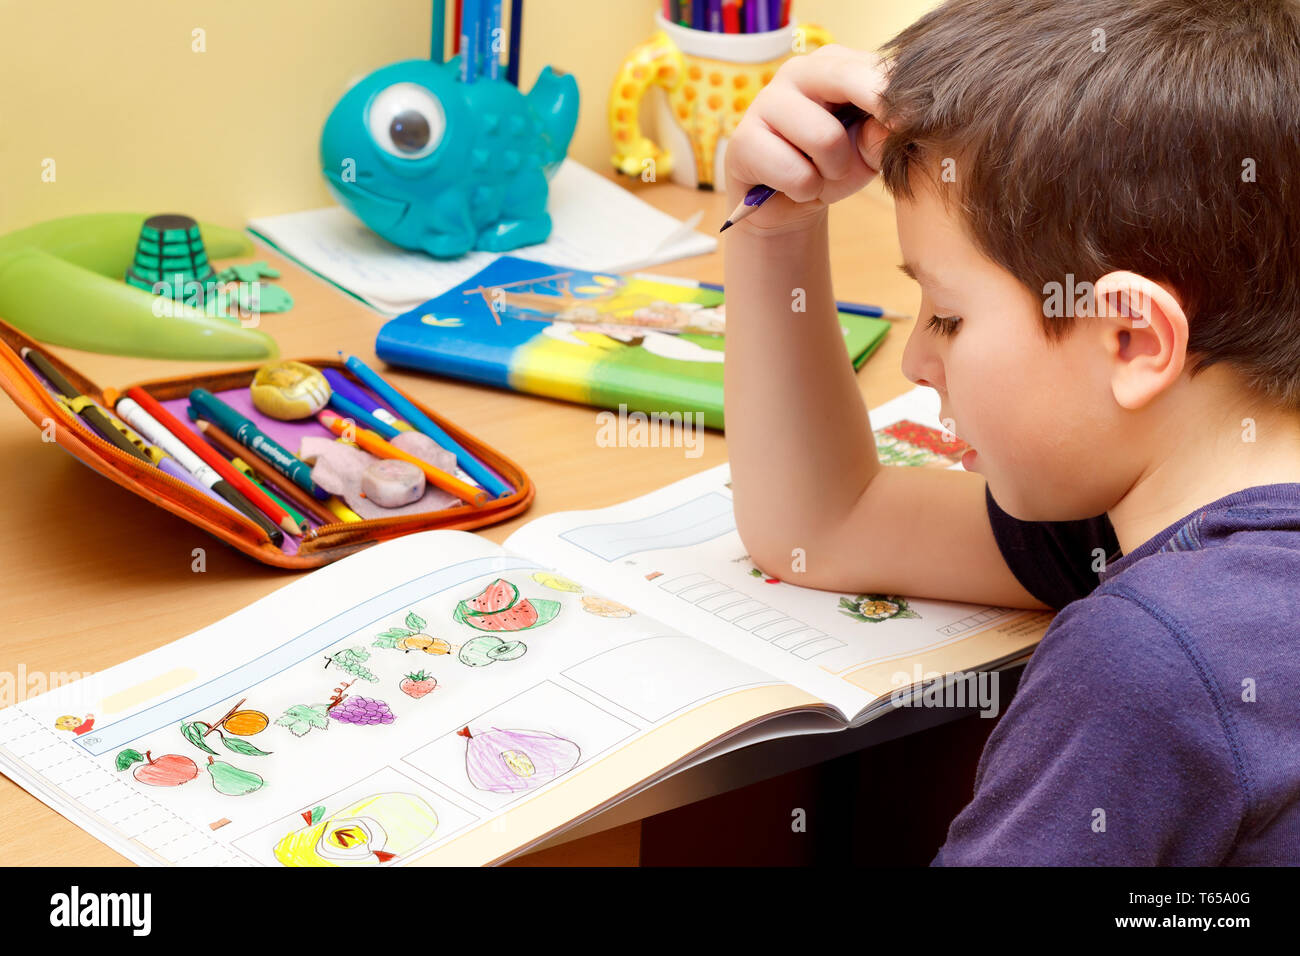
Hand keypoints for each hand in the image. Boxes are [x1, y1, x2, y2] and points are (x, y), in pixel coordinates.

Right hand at [724, 44, 890, 236]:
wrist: (786, 205)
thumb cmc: (831, 167)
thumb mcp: (868, 152)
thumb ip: (884, 136)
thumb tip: (900, 126)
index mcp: (834, 65)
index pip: (873, 68)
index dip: (899, 95)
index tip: (921, 120)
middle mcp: (799, 72)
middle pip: (847, 81)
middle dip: (866, 124)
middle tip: (869, 156)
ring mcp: (767, 102)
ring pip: (824, 138)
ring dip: (831, 171)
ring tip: (819, 173)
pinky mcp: (743, 141)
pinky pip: (796, 174)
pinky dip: (805, 191)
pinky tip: (793, 186)